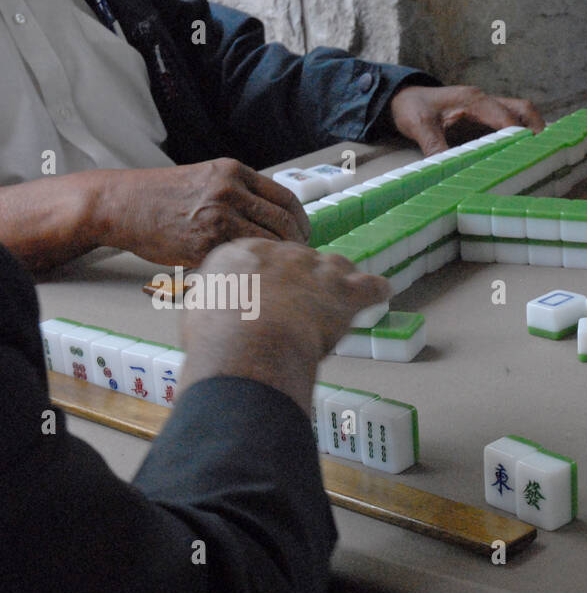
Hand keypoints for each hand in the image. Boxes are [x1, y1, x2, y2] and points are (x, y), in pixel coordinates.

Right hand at [93, 159, 309, 266]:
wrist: (120, 205)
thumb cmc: (160, 198)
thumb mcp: (205, 180)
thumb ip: (239, 194)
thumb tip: (277, 221)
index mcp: (233, 172)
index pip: (286, 198)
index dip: (300, 221)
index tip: (303, 236)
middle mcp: (230, 190)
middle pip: (285, 223)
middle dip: (296, 244)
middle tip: (294, 260)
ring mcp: (219, 216)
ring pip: (270, 244)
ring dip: (278, 261)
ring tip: (276, 271)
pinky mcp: (207, 244)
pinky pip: (244, 260)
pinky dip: (253, 270)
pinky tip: (253, 276)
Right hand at [180, 239, 388, 413]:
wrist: (249, 340)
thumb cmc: (216, 335)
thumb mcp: (197, 311)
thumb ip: (208, 305)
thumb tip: (207, 314)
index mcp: (243, 252)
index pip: (262, 255)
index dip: (269, 275)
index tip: (269, 290)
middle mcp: (283, 253)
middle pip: (300, 257)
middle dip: (303, 276)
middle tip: (303, 298)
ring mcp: (317, 269)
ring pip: (337, 264)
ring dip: (339, 278)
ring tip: (341, 292)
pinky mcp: (345, 292)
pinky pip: (370, 285)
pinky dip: (377, 290)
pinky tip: (382, 293)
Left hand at [389, 85, 544, 154]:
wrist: (404, 98)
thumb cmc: (412, 107)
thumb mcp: (419, 126)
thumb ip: (435, 146)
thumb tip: (446, 169)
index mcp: (472, 100)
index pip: (504, 115)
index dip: (519, 133)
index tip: (530, 150)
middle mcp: (485, 101)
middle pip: (523, 109)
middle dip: (537, 130)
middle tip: (546, 154)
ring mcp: (487, 109)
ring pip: (522, 114)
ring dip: (534, 132)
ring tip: (542, 156)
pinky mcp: (486, 118)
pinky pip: (512, 123)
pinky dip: (523, 136)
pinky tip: (526, 156)